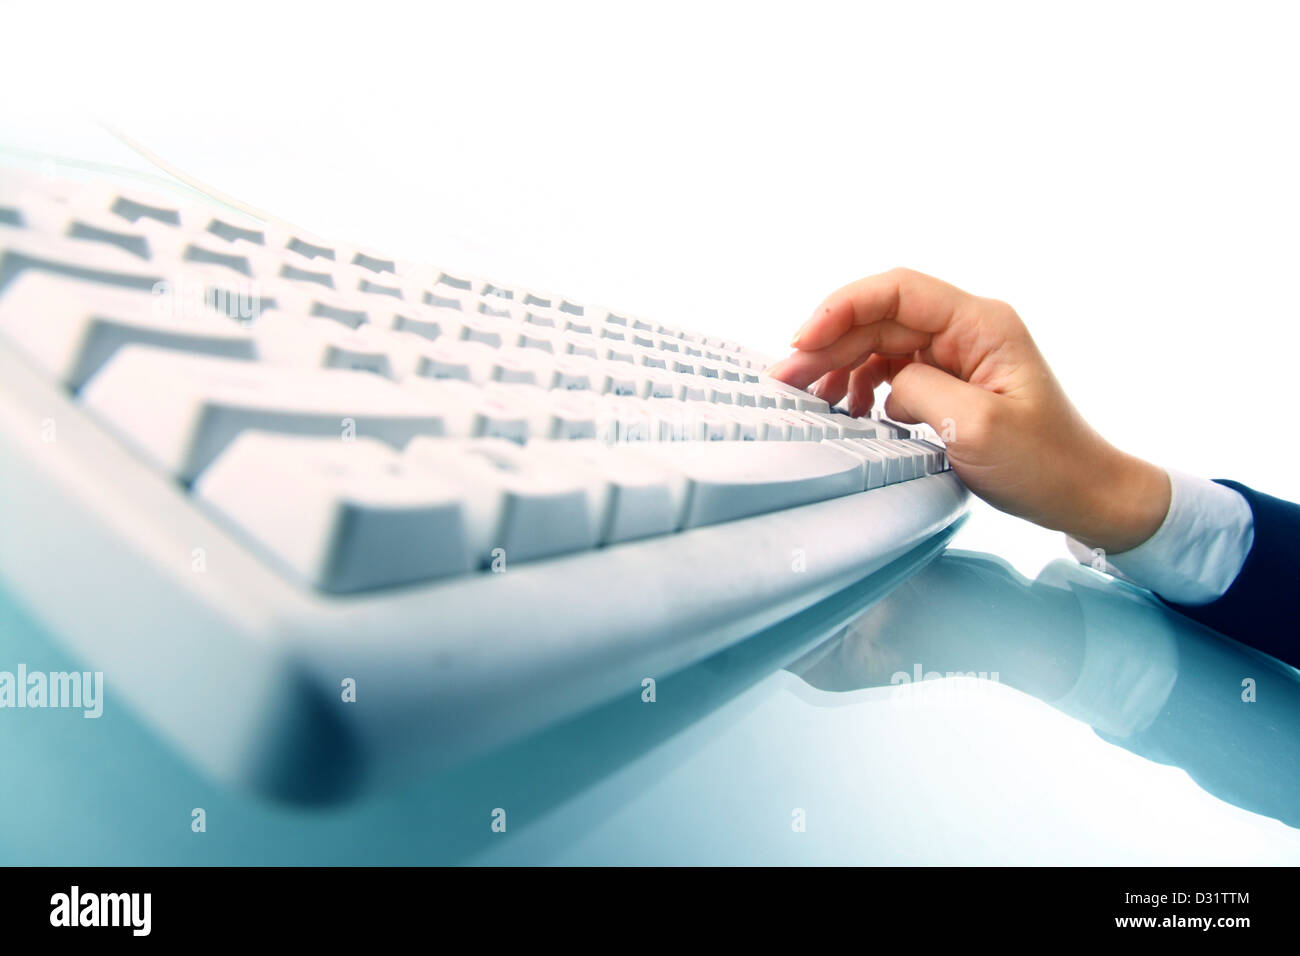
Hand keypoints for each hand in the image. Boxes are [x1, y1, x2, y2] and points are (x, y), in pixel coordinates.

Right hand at [765, 268, 1169, 553]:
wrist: (1084, 495)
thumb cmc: (1047, 463)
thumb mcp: (977, 428)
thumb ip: (919, 390)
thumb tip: (883, 384)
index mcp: (981, 323)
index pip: (896, 290)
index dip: (840, 308)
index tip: (801, 343)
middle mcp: (967, 328)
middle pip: (879, 316)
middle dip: (828, 343)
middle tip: (785, 381)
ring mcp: (958, 354)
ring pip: (880, 342)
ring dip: (840, 366)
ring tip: (812, 401)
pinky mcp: (951, 382)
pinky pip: (893, 370)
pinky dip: (863, 386)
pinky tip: (851, 412)